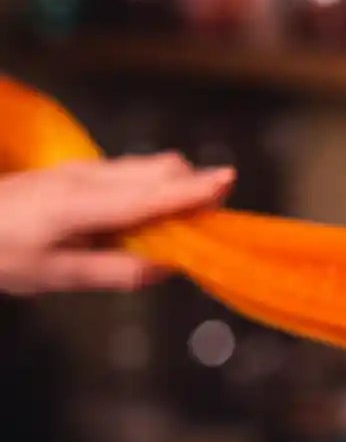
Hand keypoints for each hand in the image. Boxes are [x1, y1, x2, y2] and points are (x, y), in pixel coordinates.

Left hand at [0, 153, 233, 295]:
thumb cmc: (1, 252)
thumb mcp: (52, 275)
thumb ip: (112, 272)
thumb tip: (165, 269)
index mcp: (79, 206)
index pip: (147, 197)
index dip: (190, 191)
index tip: (228, 181)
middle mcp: (87, 178)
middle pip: (158, 169)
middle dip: (194, 186)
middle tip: (211, 221)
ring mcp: (85, 169)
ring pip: (148, 166)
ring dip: (177, 186)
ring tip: (185, 223)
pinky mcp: (82, 171)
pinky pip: (134, 172)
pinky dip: (156, 188)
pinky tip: (150, 217)